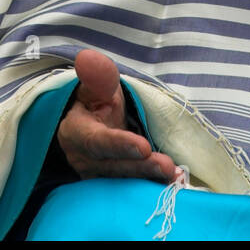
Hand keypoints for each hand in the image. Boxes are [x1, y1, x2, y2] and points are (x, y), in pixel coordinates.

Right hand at [57, 50, 178, 181]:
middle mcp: (82, 160)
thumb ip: (98, 76)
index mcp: (75, 132)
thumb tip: (87, 57)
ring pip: (122, 183)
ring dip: (148, 180)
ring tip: (175, 176)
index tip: (143, 147)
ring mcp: (95, 178)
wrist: (92, 122)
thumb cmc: (96, 102)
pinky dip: (151, 188)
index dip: (120, 145)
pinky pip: (129, 191)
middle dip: (140, 167)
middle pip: (113, 167)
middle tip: (167, 166)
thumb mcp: (98, 86)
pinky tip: (173, 183)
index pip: (97, 142)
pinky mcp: (109, 189)